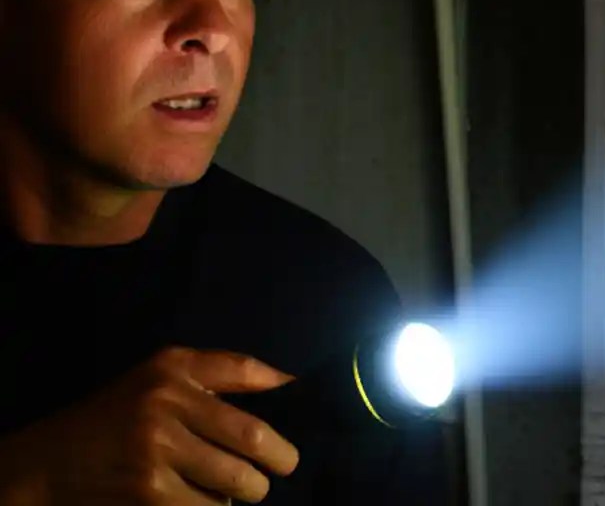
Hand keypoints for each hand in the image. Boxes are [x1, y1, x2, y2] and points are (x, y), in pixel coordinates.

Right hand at [0, 346, 299, 504]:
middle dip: (278, 460)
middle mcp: (165, 407)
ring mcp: (157, 453)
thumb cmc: (120, 415)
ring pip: (235, 481)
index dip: (282, 394)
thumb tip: (291, 381)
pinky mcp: (150, 493)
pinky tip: (208, 501)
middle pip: (253, 438)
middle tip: (282, 469)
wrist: (51, 463)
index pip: (246, 376)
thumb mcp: (163, 375)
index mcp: (172, 373)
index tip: (294, 420)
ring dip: (247, 492)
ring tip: (244, 489)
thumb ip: (226, 370)